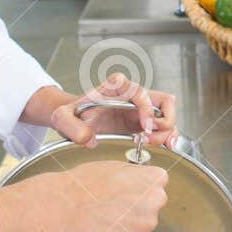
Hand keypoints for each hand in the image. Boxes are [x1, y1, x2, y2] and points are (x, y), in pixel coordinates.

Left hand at [50, 73, 178, 148]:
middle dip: (163, 122)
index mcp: (116, 86)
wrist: (73, 120)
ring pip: (168, 114)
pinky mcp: (143, 120)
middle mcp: (133, 93)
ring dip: (166, 131)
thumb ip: (71, 127)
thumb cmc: (70, 114)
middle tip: (148, 139)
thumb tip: (88, 139)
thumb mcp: (62, 118)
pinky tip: (159, 145)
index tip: (144, 128)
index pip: (140, 92)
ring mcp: (140, 107)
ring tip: (149, 143)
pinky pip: (165, 126)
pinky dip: (167, 136)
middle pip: (164, 101)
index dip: (146, 109)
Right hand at [59, 161, 169, 231]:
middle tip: (116, 204)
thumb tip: (141, 180)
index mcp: (155, 179)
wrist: (67, 205)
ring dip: (129, 223)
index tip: (130, 189)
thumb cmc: (86, 183)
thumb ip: (137, 175)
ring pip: (141, 225)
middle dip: (138, 206)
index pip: (158, 184)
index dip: (141, 187)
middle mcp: (156, 202)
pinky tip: (105, 228)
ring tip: (107, 216)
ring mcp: (145, 225)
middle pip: (152, 206)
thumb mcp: (116, 165)